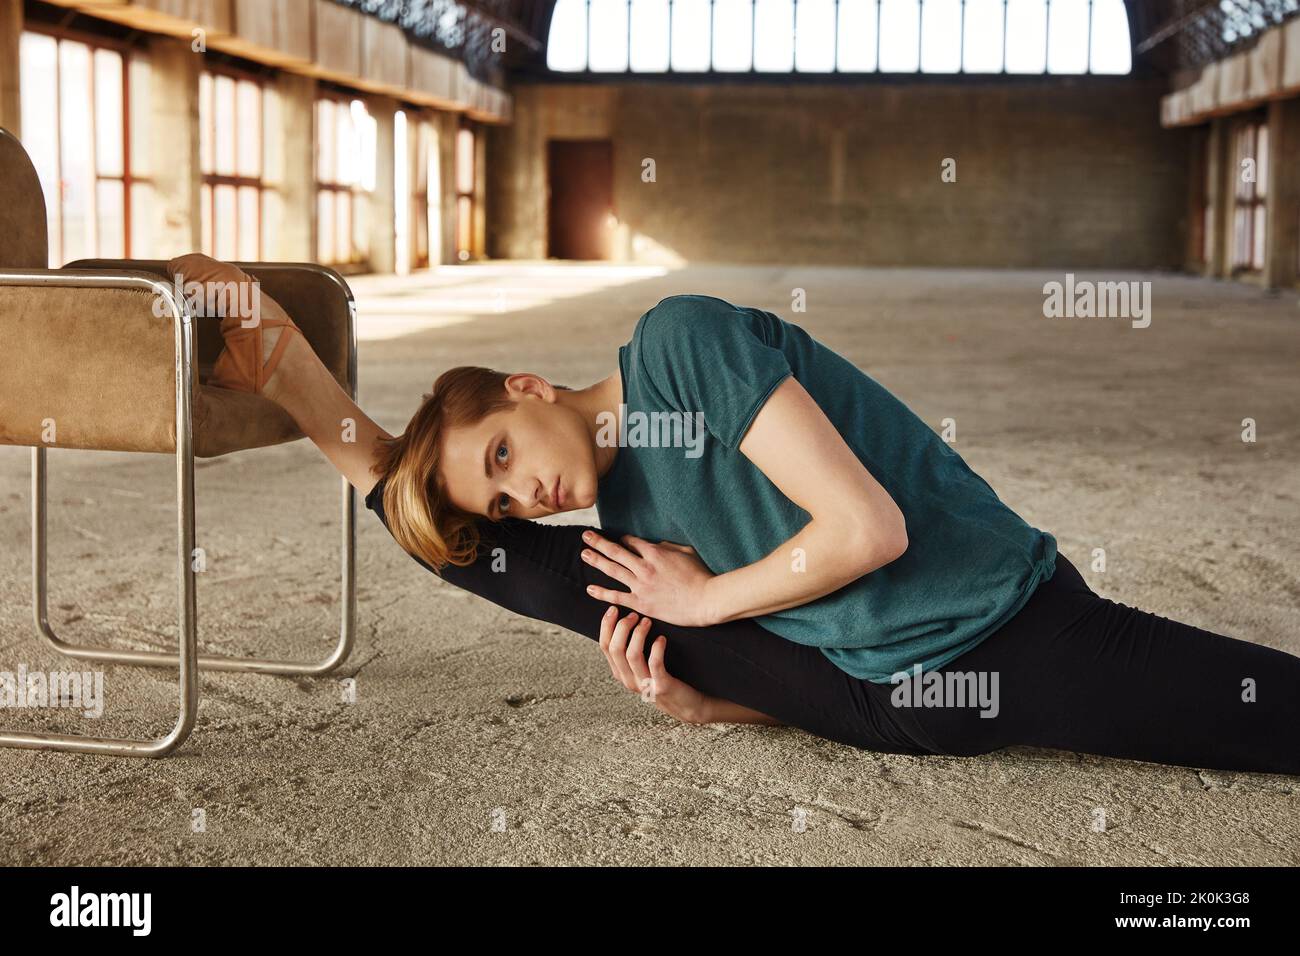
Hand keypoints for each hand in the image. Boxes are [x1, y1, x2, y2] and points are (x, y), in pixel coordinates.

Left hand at [580, 531, 717, 626]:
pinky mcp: (641, 603)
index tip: (619, 540)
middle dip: (599, 542)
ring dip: (596, 560)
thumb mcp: (686, 552)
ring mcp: (641, 585)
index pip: (632, 542)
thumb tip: (655, 545)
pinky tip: (590, 588)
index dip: (624, 539)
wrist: (705, 600)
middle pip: (616, 551)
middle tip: (586, 536)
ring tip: (584, 554)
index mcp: (655, 552)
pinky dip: (602, 592)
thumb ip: (668, 546)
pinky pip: (617, 596)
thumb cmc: (701, 575)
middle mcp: (644, 567)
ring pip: (612, 570)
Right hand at [597, 607, 712, 724]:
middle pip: (615, 649)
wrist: (687, 705)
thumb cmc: (665, 679)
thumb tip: (625, 620)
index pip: (605, 646)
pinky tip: (662, 639)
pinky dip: (657, 648)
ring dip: (638, 634)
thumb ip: (631, 651)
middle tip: (635, 615)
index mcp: (620, 672)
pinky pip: (655, 663)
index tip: (614, 610)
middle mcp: (628, 680)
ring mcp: (644, 684)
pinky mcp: (661, 686)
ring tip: (647, 622)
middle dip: (622, 627)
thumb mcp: (642, 667)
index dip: (606, 625)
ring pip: (632, 655)